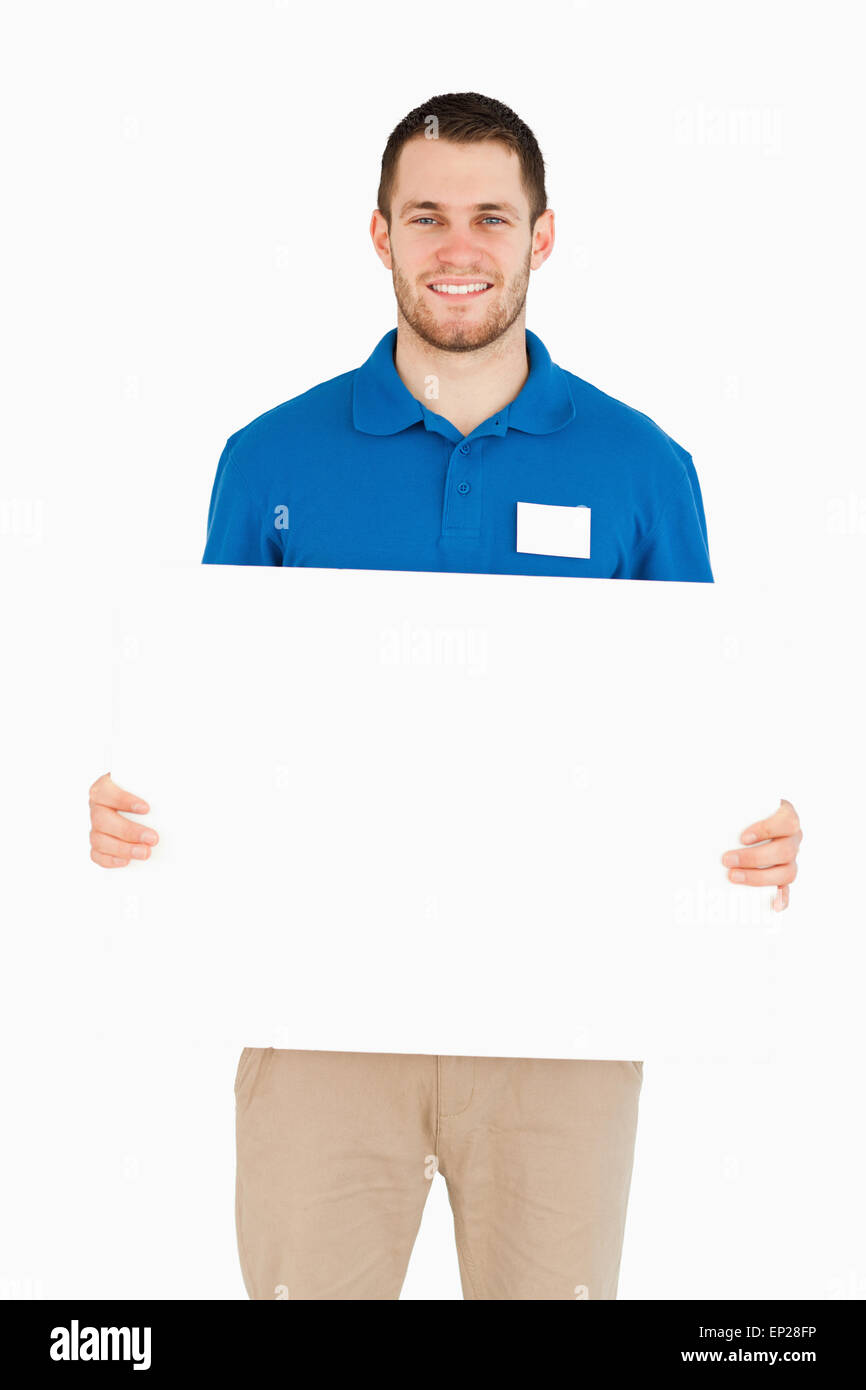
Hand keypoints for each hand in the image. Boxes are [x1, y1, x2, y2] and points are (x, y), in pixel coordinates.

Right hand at [88, 772, 157, 867]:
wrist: (147, 806)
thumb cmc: (149, 793)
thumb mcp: (153, 785)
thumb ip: (160, 788)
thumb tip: (175, 798)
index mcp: (105, 787)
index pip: (105, 791)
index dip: (123, 800)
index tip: (146, 809)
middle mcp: (97, 807)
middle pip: (102, 820)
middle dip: (128, 831)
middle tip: (153, 838)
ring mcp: (95, 827)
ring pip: (99, 840)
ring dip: (123, 848)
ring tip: (146, 853)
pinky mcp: (98, 846)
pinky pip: (97, 855)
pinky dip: (110, 860)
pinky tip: (127, 862)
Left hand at [721, 797, 801, 911]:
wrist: (746, 821)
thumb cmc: (742, 811)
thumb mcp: (738, 804)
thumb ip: (728, 806)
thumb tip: (700, 810)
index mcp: (786, 816)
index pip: (787, 822)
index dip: (767, 830)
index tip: (742, 837)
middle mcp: (793, 838)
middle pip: (785, 851)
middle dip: (754, 858)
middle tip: (727, 860)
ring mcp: (792, 859)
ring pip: (787, 872)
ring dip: (759, 878)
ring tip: (733, 877)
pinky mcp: (784, 876)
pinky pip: (787, 890)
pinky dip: (782, 899)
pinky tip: (773, 906)